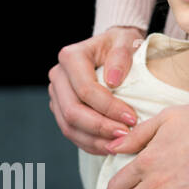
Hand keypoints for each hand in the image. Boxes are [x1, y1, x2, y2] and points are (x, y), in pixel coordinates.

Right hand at [47, 25, 145, 153]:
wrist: (111, 49)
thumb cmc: (120, 44)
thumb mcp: (126, 41)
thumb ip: (122, 56)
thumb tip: (112, 81)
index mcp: (71, 57)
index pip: (86, 90)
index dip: (109, 108)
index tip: (132, 118)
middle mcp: (58, 76)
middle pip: (73, 111)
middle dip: (101, 127)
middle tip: (126, 135)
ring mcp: (56, 95)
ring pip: (69, 126)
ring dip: (95, 140)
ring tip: (119, 144)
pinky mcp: (60, 110)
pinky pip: (71, 133)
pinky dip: (90, 143)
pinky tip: (109, 146)